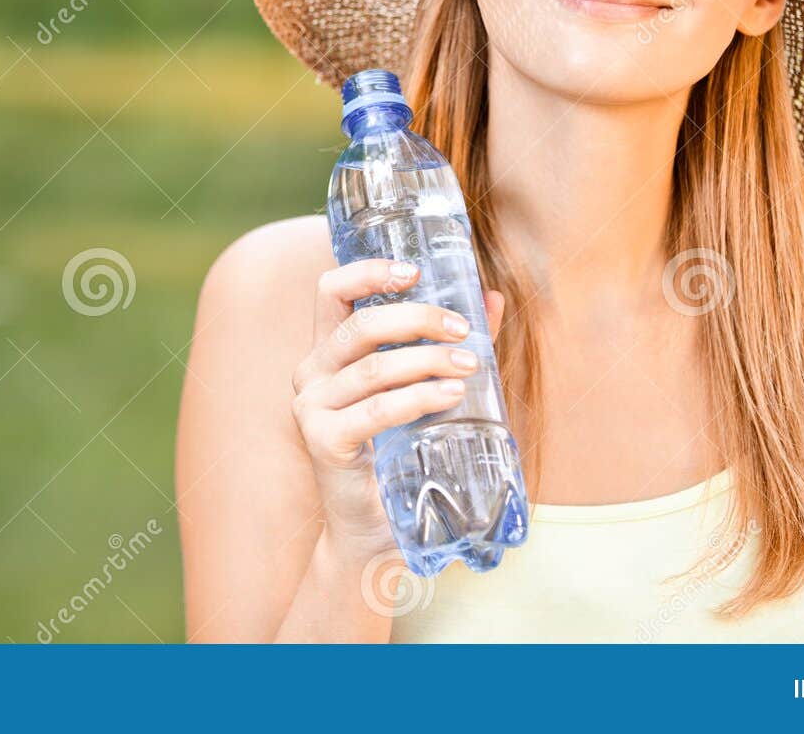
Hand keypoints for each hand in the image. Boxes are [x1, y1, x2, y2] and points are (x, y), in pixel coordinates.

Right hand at [290, 257, 505, 562]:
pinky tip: (451, 395)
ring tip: (470, 366)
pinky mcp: (323, 441)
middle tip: (462, 329)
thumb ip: (451, 343)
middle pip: (360, 325)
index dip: (368, 272)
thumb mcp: (424, 389)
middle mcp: (311, 373)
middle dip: (417, 318)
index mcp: (328, 352)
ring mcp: (312, 408)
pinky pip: (376, 409)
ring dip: (428, 360)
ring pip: (374, 367)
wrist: (374, 531)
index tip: (414, 271)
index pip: (331, 291)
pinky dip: (417, 397)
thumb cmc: (400, 455)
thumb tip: (492, 298)